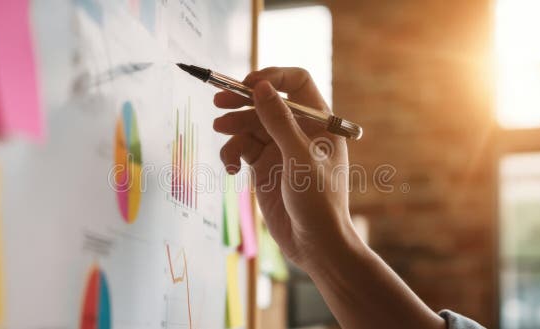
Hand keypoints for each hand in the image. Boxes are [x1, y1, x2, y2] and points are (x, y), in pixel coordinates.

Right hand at [213, 67, 354, 269]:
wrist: (315, 244)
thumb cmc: (319, 201)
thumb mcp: (299, 157)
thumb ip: (278, 121)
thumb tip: (260, 87)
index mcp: (319, 122)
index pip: (296, 83)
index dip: (272, 78)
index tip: (248, 85)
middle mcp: (299, 130)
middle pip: (266, 101)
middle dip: (242, 100)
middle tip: (219, 101)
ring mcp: (280, 148)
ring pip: (250, 125)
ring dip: (233, 126)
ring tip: (220, 131)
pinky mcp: (264, 167)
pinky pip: (242, 148)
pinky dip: (232, 153)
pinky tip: (231, 169)